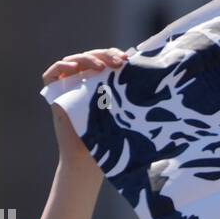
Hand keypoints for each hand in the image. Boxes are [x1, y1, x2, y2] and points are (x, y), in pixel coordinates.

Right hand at [38, 48, 125, 218]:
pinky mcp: (54, 95)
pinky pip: (51, 75)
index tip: (128, 60)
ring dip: (87, 59)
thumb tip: (168, 86)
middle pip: (91, 57)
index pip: (106, 61)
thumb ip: (137, 100)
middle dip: (105, 56)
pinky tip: (74, 68)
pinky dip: (61, 67)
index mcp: (101, 83)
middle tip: (119, 62)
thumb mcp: (127, 117)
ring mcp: (68, 87)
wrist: (89, 162)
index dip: (115, 56)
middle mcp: (83, 81)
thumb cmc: (111, 142)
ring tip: (101, 66)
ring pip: (73, 61)